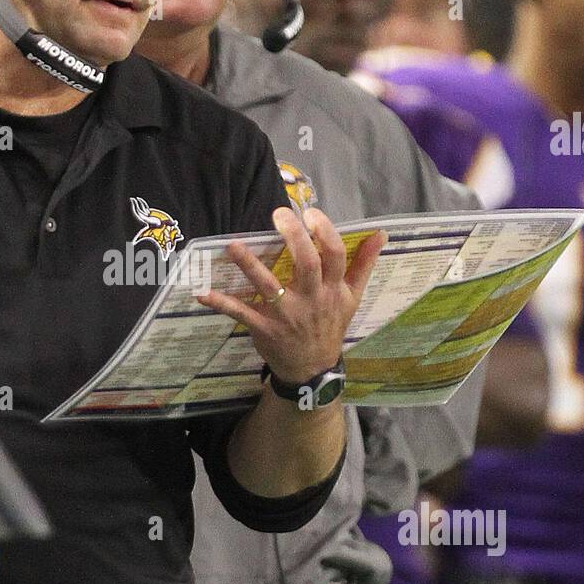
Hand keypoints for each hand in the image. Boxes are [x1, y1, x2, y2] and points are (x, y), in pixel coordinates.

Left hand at [196, 207, 384, 385]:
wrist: (312, 369)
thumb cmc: (331, 325)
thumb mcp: (352, 297)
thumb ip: (363, 264)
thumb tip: (381, 234)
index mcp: (332, 289)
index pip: (334, 256)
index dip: (324, 232)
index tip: (311, 214)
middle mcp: (311, 299)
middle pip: (306, 264)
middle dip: (294, 238)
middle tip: (280, 215)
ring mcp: (286, 314)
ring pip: (268, 286)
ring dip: (249, 266)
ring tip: (232, 245)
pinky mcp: (264, 328)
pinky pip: (241, 313)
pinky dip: (222, 303)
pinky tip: (203, 292)